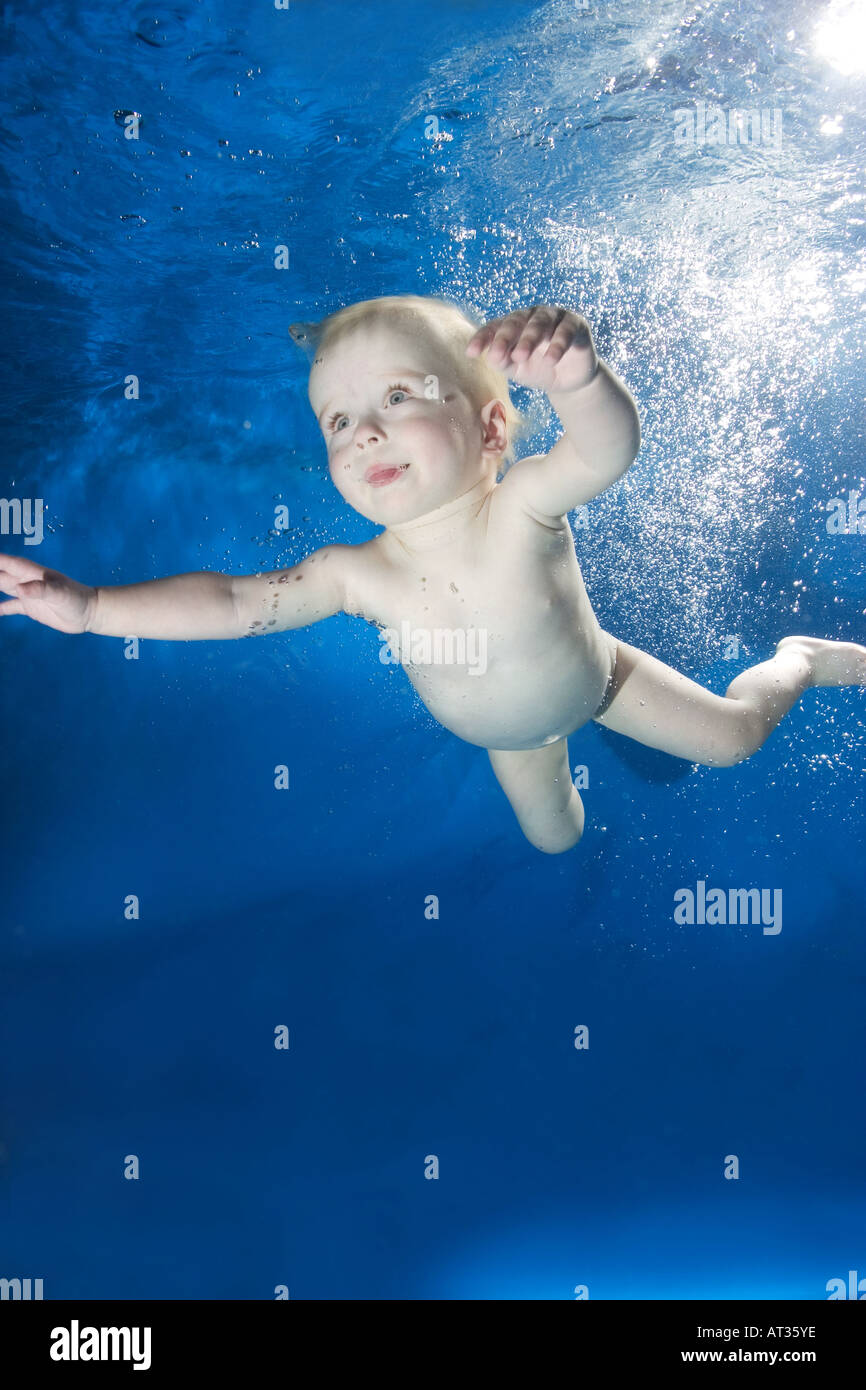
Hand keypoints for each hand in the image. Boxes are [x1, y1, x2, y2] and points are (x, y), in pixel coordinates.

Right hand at [0, 553, 96, 633]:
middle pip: (0, 574)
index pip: (7, 563)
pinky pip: (10, 606)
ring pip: (2, 587)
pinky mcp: (30, 607)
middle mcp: (27, 580)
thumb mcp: (60, 594)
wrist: (89, 613)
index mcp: (32, 573)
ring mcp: (27, 593)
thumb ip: (41, 590)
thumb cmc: (77, 599)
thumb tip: (21, 589)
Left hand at [465, 305, 598, 392]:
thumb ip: (503, 361)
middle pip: (516, 320)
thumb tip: (491, 356)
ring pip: (540, 322)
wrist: (569, 380)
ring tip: (520, 357)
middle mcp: (532, 316)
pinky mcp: (575, 324)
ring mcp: (554, 317)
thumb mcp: (516, 369)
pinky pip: (565, 330)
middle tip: (497, 355)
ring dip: (529, 338)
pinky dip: (557, 344)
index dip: (483, 338)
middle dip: (505, 337)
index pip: (494, 327)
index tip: (471, 353)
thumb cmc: (538, 370)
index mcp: (513, 324)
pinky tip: (550, 360)